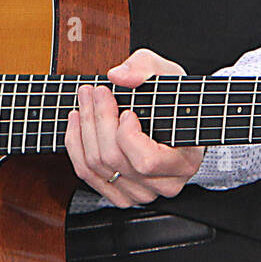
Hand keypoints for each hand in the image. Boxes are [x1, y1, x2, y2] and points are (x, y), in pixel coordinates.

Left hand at [65, 47, 205, 207]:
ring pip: (96, 167)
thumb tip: (118, 76)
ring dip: (84, 129)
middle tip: (95, 91)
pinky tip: (78, 123)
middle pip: (114, 160)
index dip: (128, 135)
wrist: (174, 117)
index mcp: (183, 161)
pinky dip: (76, 146)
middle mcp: (164, 184)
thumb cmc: (174, 99)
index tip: (127, 111)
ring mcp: (141, 193)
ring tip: (84, 101)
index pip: (146, 161)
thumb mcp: (167, 74)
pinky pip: (88, 175)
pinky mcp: (121, 194)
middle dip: (98, 119)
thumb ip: (145, 67)